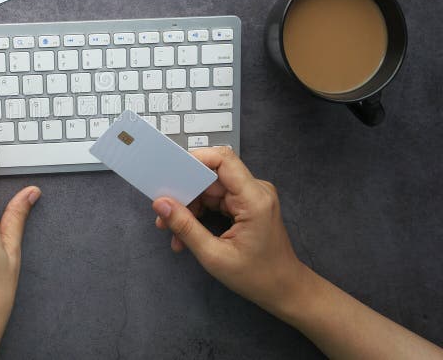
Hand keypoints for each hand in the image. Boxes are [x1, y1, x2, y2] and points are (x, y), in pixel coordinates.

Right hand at [153, 148, 442, 358]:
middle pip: (212, 174)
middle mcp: (256, 191)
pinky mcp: (249, 209)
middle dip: (183, 190)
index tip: (168, 166)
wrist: (292, 296)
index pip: (223, 157)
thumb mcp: (215, 257)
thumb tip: (161, 203)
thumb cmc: (262, 279)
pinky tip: (184, 235)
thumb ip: (185, 227)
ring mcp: (253, 200)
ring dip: (188, 207)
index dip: (194, 156)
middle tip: (160, 209)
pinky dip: (199, 216)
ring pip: (211, 189)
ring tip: (170, 230)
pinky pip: (218, 203)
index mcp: (254, 196)